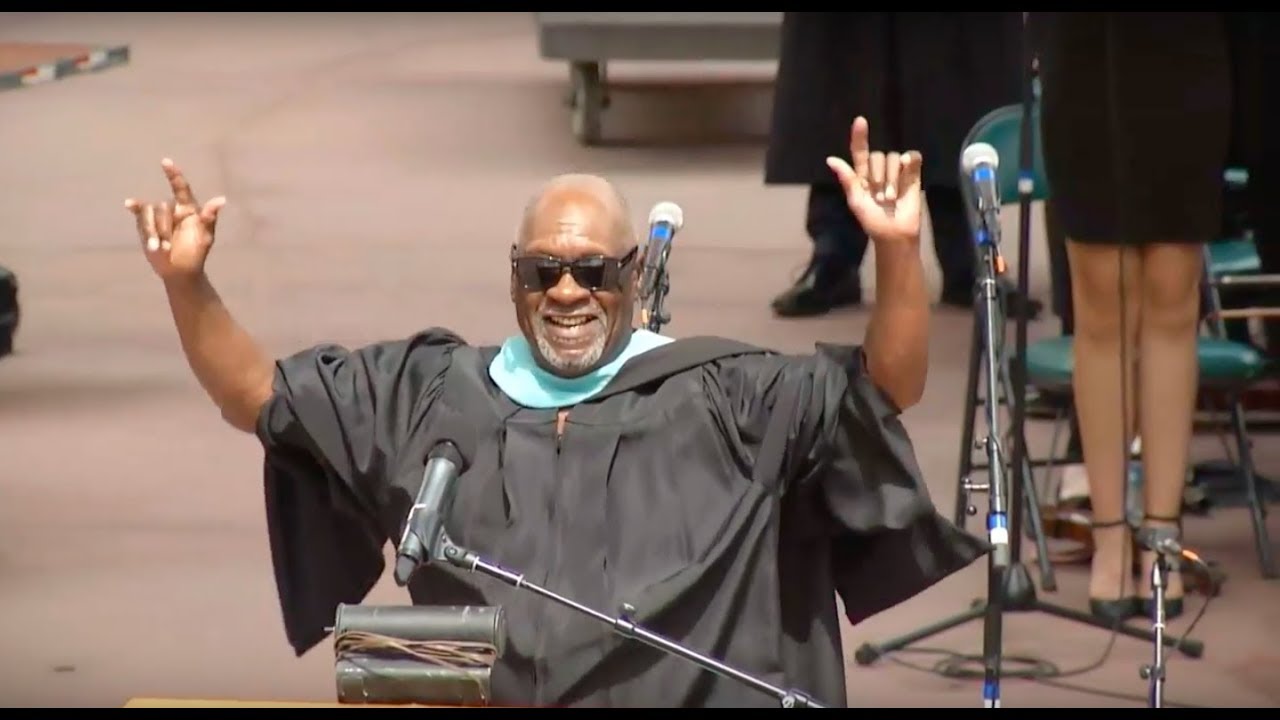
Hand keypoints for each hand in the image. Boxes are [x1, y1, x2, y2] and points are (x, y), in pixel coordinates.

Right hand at [125, 159, 225, 279]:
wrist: (179, 271)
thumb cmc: (196, 253)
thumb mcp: (205, 237)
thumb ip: (209, 218)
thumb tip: (221, 200)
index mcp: (188, 210)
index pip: (180, 188)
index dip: (173, 175)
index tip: (165, 162)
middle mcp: (172, 210)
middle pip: (162, 207)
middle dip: (164, 229)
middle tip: (170, 247)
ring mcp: (158, 217)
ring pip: (149, 213)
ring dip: (153, 233)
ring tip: (159, 248)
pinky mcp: (145, 224)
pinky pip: (139, 214)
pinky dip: (135, 209)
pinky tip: (129, 204)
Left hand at [825, 117, 921, 247]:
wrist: (895, 234)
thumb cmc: (872, 221)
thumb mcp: (856, 201)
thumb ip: (847, 179)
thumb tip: (830, 159)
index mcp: (862, 175)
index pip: (860, 151)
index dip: (859, 136)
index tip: (860, 120)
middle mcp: (879, 170)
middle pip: (878, 155)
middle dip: (878, 176)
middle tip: (879, 198)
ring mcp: (897, 171)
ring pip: (893, 158)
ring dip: (892, 179)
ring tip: (890, 198)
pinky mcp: (913, 174)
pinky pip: (912, 157)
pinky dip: (909, 160)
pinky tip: (906, 168)